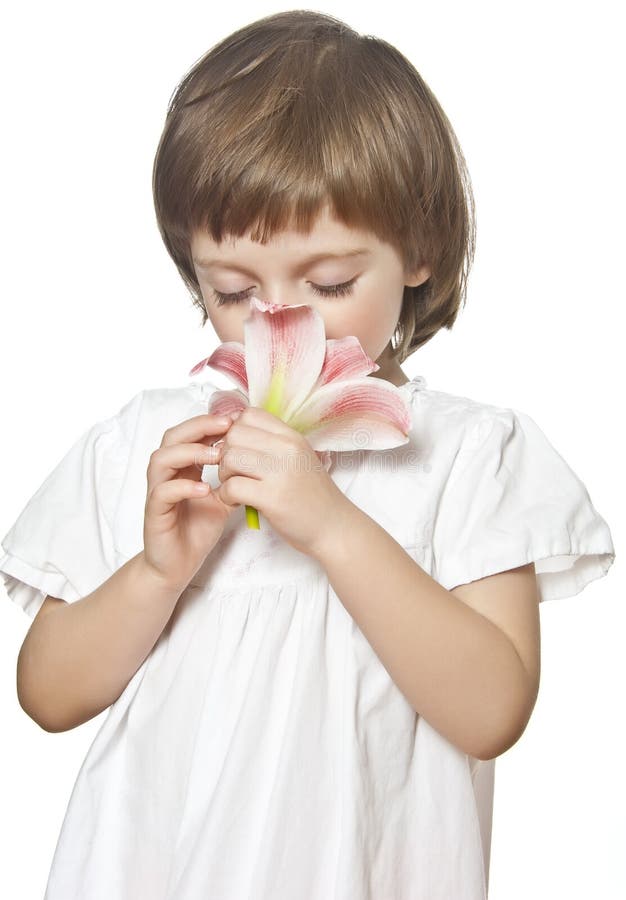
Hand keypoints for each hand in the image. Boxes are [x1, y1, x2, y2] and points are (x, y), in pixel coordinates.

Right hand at [142, 412, 234, 591]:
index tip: (236, 418)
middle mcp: (167, 474)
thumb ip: (234, 480)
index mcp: (183, 467)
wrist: (178, 564)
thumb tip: (259, 461)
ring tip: (219, 456)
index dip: (210, 422)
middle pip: (172, 437)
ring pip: (162, 459)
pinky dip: (183, 487)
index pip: (190, 433)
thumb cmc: (198, 530)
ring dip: (190, 453)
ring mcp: (157, 492)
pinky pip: (163, 493)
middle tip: (227, 426)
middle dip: (199, 427)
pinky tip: (205, 488)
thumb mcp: (224, 500)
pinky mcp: (154, 513)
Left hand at [211, 406, 348, 555]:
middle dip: (226, 453)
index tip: (239, 449)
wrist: (334, 526)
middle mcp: (288, 449)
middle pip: (235, 434)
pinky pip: (232, 486)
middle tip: (234, 471)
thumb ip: (273, 444)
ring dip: (224, 474)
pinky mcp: (272, 498)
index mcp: (292, 437)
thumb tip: (235, 431)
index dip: (236, 430)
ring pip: (230, 458)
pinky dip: (227, 495)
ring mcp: (280, 473)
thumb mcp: (299, 458)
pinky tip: (238, 501)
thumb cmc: (312, 495)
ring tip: (236, 486)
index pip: (250, 414)